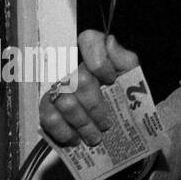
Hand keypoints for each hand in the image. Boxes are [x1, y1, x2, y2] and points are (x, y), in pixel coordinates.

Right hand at [39, 32, 140, 147]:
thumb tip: (110, 40)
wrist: (122, 125)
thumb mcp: (133, 76)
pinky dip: (64, 130)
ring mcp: (58, 86)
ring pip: (65, 102)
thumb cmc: (126, 96)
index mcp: (96, 54)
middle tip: (106, 125)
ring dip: (82, 124)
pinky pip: (48, 116)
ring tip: (95, 137)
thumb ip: (125, 59)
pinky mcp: (47, 106)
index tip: (112, 80)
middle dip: (96, 107)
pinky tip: (75, 138)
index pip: (89, 40)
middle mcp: (74, 67)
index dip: (100, 61)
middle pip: (80, 80)